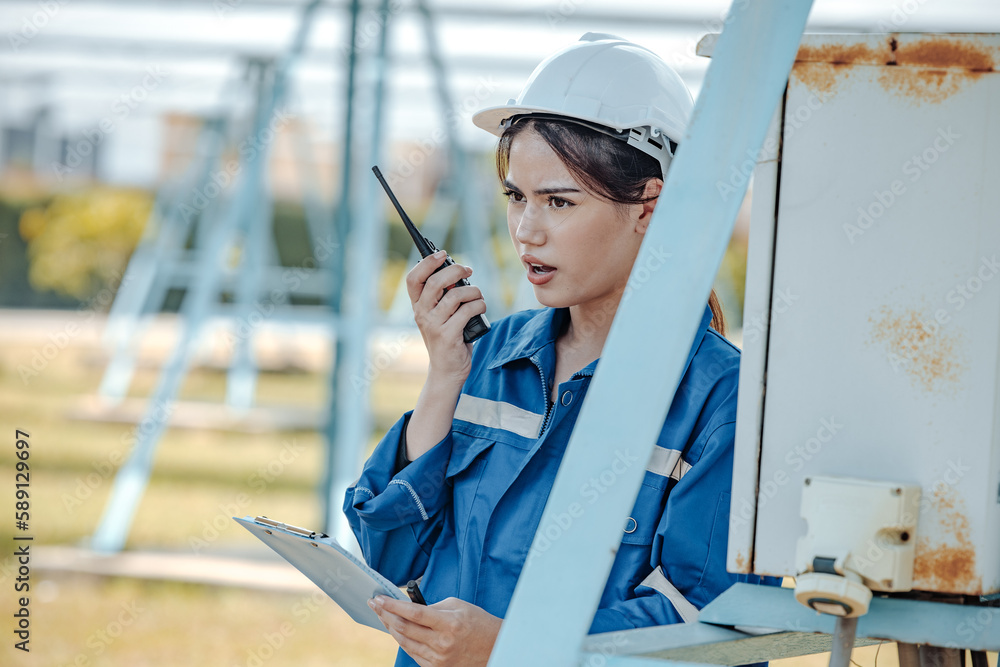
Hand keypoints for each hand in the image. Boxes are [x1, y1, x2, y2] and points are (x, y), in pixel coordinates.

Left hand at [369, 595, 501, 666]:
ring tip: (382, 616)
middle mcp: (442, 643)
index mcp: (448, 623)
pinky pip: (413, 654)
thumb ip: (433, 606)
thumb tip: (411, 607)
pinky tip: (396, 631)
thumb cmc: (478, 623)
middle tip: (375, 605)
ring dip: (390, 628)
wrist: (495, 648)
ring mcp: (439, 658)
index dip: (392, 605)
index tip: (379, 598)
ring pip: (405, 642)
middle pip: (404, 628)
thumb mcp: (459, 605)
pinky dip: (402, 641)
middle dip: (385, 615)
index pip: (413, 613)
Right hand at [405, 251, 486, 382]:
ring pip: (455, 295)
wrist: (447, 371)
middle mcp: (422, 314)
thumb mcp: (441, 315)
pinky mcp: (448, 335)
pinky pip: (467, 311)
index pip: (413, 278)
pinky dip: (479, 305)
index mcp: (418, 306)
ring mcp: (433, 325)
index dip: (426, 262)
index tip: (442, 254)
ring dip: (473, 291)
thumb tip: (460, 273)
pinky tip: (481, 308)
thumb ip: (446, 295)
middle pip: (434, 282)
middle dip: (455, 271)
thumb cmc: (448, 337)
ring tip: (479, 295)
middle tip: (468, 270)